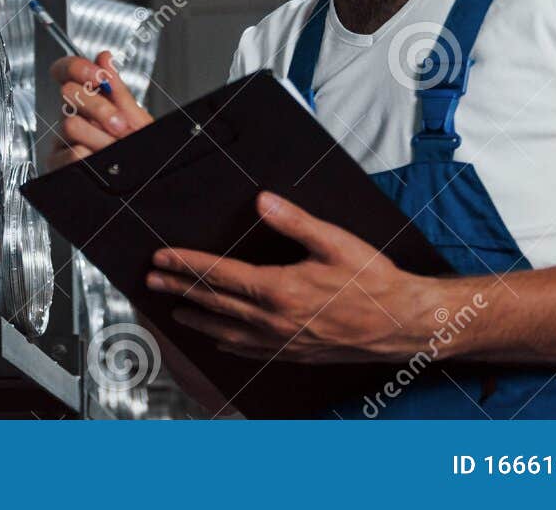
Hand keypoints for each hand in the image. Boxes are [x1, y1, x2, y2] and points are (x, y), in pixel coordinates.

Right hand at [44, 51, 152, 169]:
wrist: (142, 186)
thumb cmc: (137, 153)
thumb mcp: (135, 120)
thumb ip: (118, 90)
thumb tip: (104, 58)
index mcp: (89, 102)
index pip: (67, 71)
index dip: (77, 67)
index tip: (99, 75)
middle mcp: (73, 118)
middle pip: (68, 92)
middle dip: (99, 108)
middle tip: (120, 125)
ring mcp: (63, 141)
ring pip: (70, 125)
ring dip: (101, 138)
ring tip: (117, 149)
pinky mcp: (58, 165)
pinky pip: (72, 153)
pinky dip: (94, 158)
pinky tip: (104, 164)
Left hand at [144, 190, 443, 363]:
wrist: (403, 325)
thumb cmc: (374, 283)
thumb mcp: (335, 242)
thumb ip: (295, 221)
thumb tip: (262, 201)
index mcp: (279, 289)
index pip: (218, 274)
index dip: (185, 264)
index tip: (160, 257)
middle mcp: (274, 320)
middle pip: (213, 302)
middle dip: (179, 288)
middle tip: (152, 279)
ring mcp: (281, 341)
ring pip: (225, 330)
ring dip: (196, 317)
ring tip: (173, 308)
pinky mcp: (293, 354)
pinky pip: (249, 350)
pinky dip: (225, 343)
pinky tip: (217, 340)